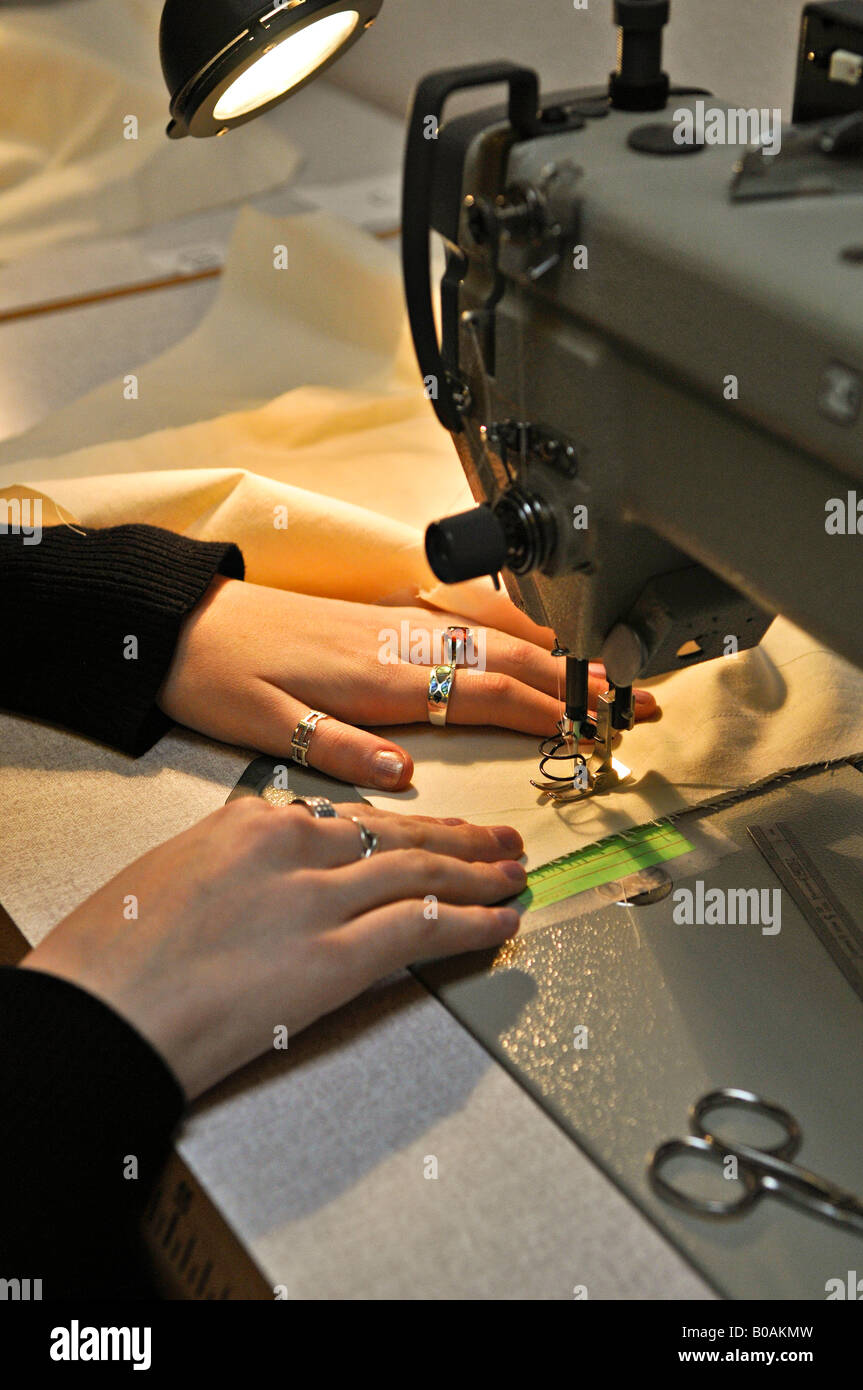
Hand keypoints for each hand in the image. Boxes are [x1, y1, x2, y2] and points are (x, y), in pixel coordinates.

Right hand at [20, 798, 524, 1098]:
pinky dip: (473, 921)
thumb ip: (240, 867)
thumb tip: (281, 880)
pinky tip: (501, 919)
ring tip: (515, 873)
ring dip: (480, 874)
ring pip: (422, 873)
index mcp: (250, 821)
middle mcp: (292, 847)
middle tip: (501, 838)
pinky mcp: (333, 959)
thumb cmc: (114, 957)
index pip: (351, 817)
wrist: (96, 1013)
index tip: (436, 828)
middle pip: (399, 836)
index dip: (408, 824)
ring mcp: (316, 900)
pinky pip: (423, 927)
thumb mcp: (176, 876)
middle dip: (461, 838)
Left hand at [157, 578, 658, 790]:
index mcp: (377, 681)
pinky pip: (456, 615)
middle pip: (505, 665)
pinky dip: (502, 622)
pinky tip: (525, 630)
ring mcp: (390, 625)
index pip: (483, 698)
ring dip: (552, 658)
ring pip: (489, 638)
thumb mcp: (263, 727)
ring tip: (601, 675)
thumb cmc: (214, 676)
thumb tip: (404, 774)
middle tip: (632, 701)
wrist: (178, 620)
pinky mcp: (376, 616)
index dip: (548, 712)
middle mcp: (394, 646)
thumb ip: (339, 749)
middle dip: (575, 685)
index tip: (600, 725)